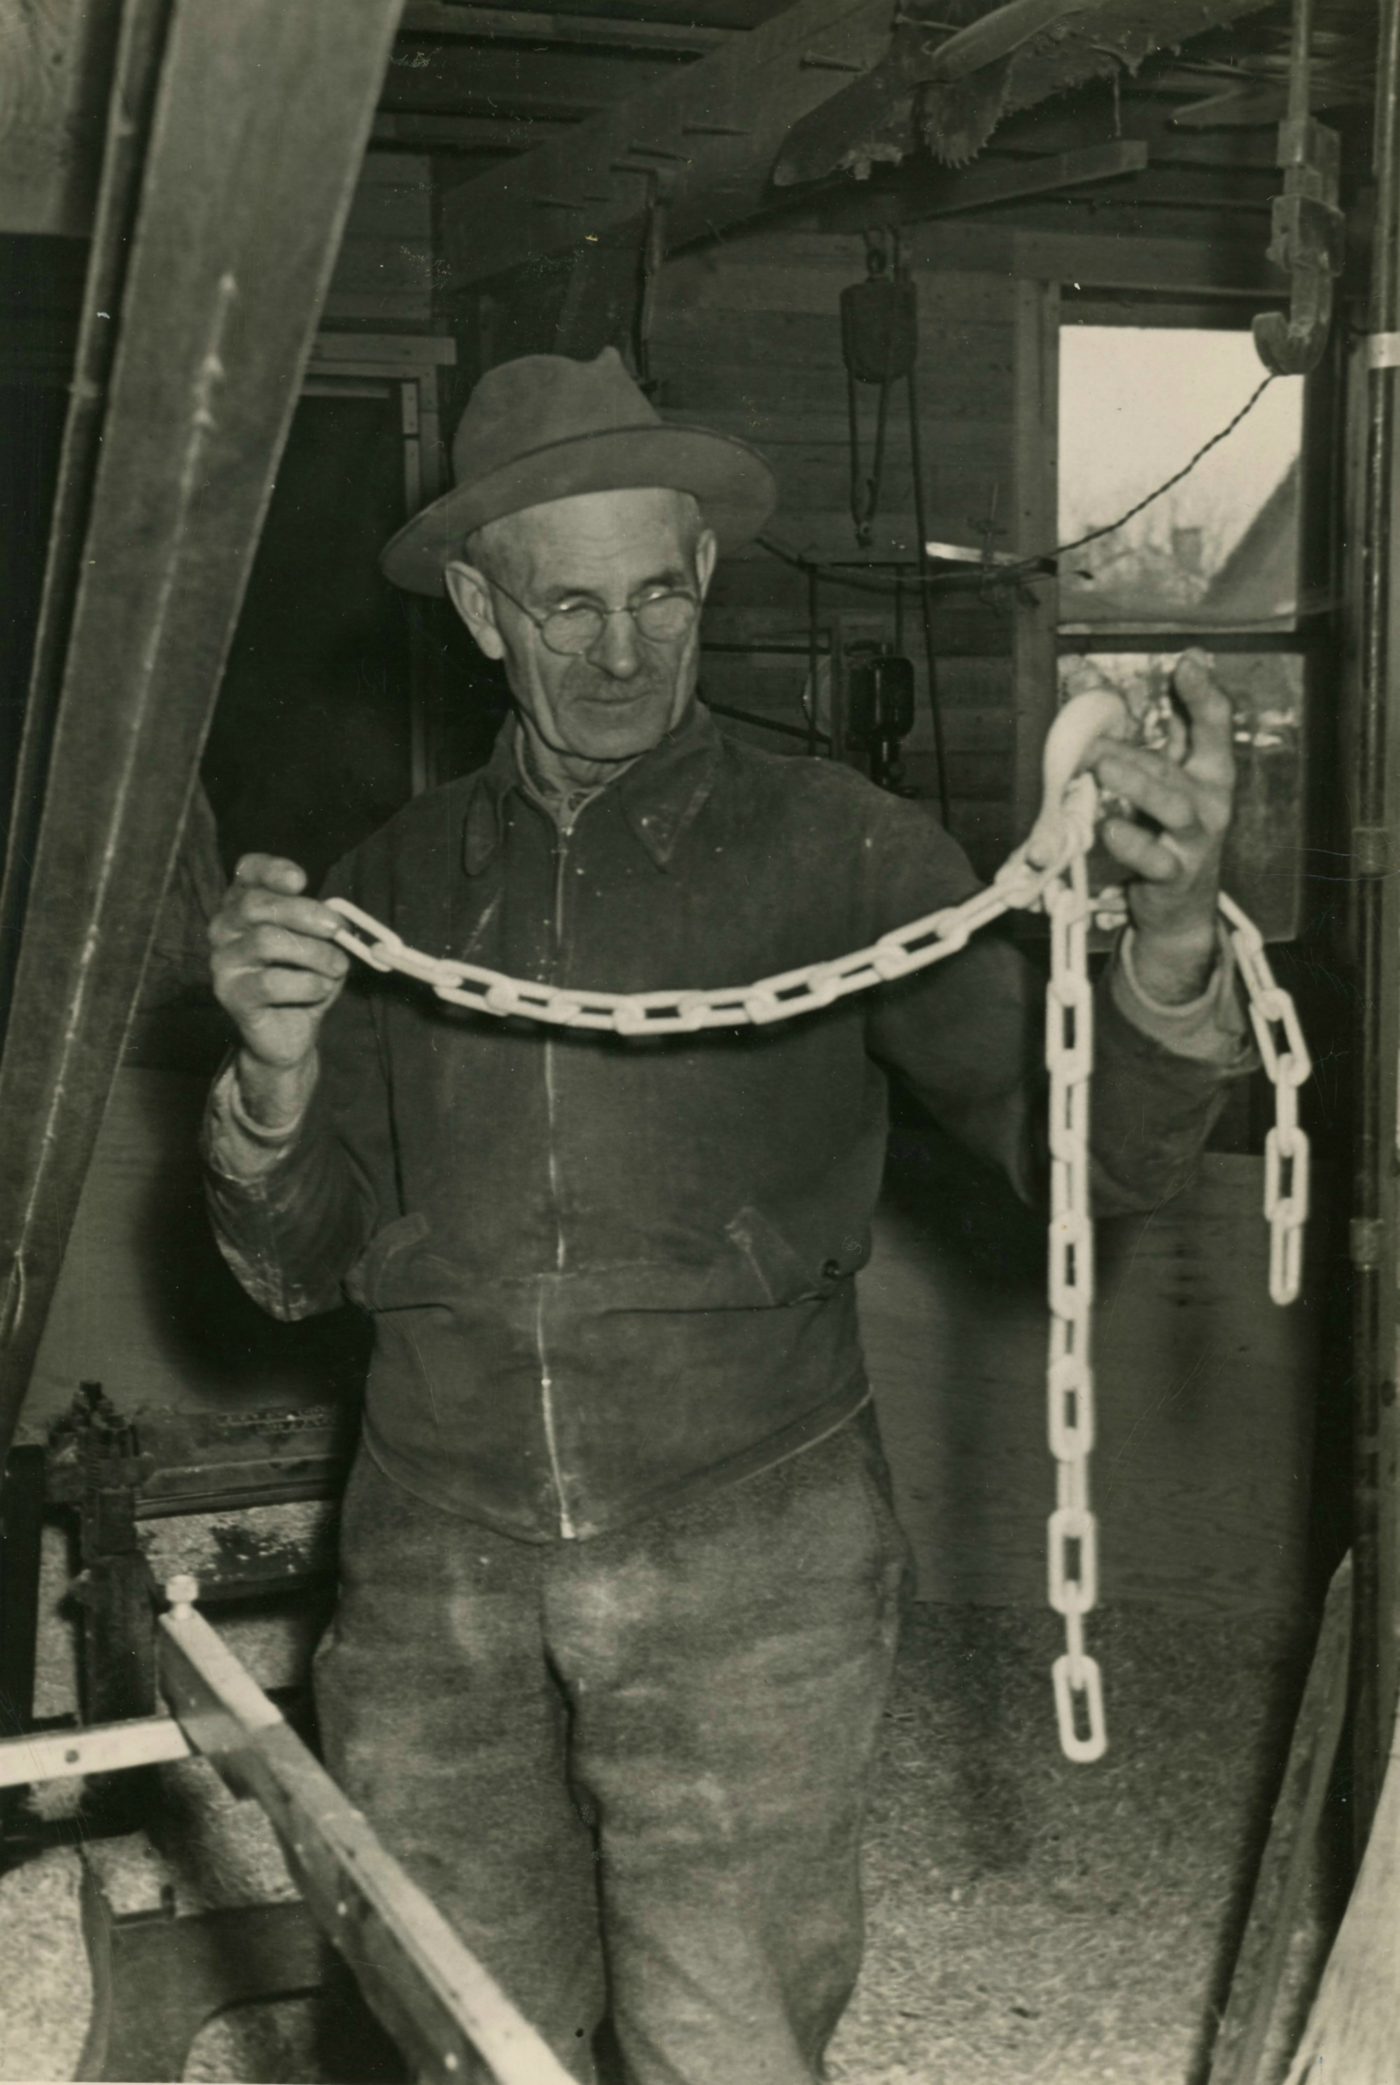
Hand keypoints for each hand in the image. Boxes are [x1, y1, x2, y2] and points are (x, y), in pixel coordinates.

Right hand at [208, 855, 349, 1114]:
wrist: (290, 1032)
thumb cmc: (304, 978)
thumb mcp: (321, 945)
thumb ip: (325, 926)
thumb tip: (339, 921)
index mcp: (245, 904)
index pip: (247, 872)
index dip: (271, 870)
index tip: (301, 880)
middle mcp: (225, 928)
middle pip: (255, 905)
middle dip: (303, 913)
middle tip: (336, 929)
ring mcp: (223, 961)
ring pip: (266, 941)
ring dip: (313, 953)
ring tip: (337, 967)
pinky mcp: (229, 995)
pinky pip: (270, 982)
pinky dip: (307, 984)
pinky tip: (321, 989)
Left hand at [1089, 652, 1235, 1003]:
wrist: (1180, 908)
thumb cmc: (1169, 832)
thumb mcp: (1173, 780)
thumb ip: (1168, 736)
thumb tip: (1143, 680)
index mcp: (1210, 772)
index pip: (1214, 725)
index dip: (1202, 693)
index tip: (1188, 662)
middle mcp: (1210, 803)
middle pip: (1173, 766)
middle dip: (1130, 749)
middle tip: (1087, 739)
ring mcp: (1196, 841)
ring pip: (1171, 806)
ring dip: (1135, 784)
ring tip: (1101, 768)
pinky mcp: (1175, 876)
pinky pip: (1155, 860)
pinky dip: (1134, 844)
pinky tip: (1111, 829)